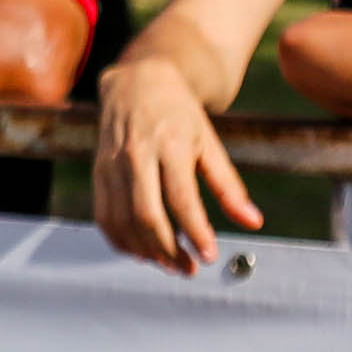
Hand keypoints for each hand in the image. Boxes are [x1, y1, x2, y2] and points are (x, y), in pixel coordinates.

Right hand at [92, 49, 263, 272]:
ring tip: (169, 264)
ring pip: (121, 218)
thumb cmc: (180, 115)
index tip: (208, 256)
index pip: (180, 197)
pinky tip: (140, 251)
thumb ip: (228, 185)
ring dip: (145, 249)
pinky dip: (120, 239)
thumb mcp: (210, 143)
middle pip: (146, 213)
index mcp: (170, 144)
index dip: (195, 231)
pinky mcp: (98, 170)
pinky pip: (103, 214)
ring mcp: (111, 163)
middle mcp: (136, 154)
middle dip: (168, 249)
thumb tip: (253, 222)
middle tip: (188, 269)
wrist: (137, 82)